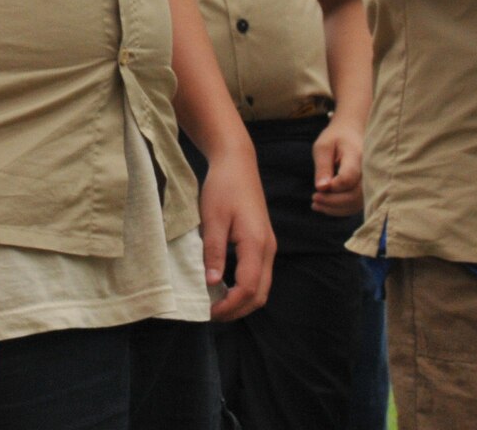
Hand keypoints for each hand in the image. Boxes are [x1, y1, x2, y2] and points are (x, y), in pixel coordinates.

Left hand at [198, 145, 275, 320]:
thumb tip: (212, 283)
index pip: (247, 288)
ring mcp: (268, 246)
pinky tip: (224, 286)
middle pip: (259, 294)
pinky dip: (245, 288)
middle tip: (211, 314)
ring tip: (216, 303)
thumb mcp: (212, 218)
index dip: (229, 305)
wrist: (237, 163)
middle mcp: (268, 248)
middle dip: (237, 309)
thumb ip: (213, 252)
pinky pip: (259, 275)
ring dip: (241, 300)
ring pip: (262, 287)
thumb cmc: (223, 187)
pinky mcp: (264, 242)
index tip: (207, 311)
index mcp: (256, 244)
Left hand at [312, 121, 364, 216]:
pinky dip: (340, 209)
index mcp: (357, 157)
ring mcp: (370, 182)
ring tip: (316, 204)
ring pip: (355, 204)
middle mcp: (369, 172)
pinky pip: (356, 205)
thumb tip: (321, 188)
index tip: (318, 187)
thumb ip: (322, 166)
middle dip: (331, 201)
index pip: (347, 179)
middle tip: (314, 199)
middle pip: (353, 196)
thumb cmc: (335, 138)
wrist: (352, 133)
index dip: (332, 187)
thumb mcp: (323, 146)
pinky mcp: (367, 190)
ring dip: (334, 209)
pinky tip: (325, 206)